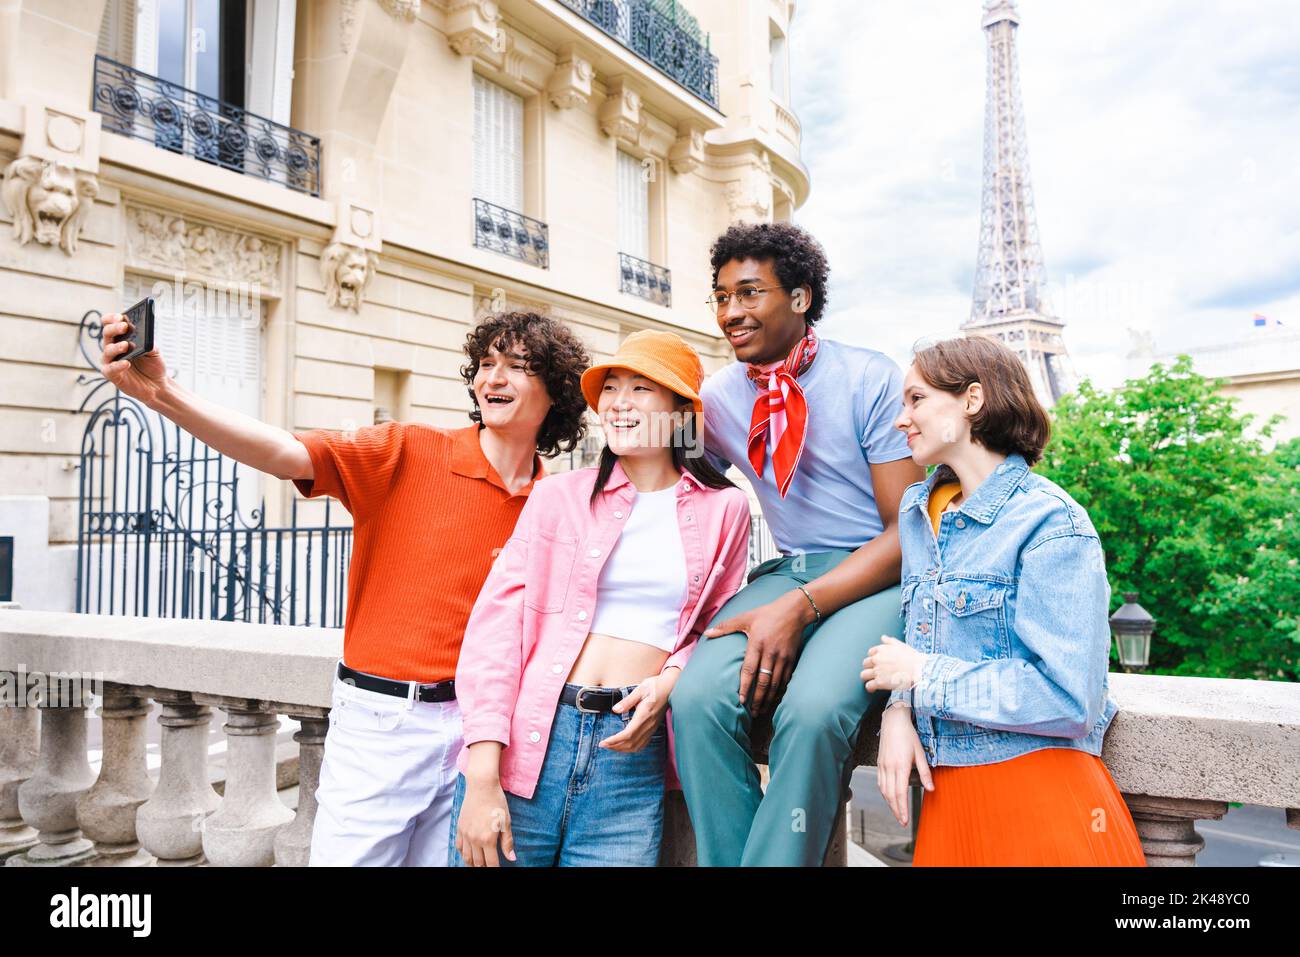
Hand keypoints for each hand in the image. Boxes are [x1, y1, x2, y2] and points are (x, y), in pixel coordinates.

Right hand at [99, 313, 169, 405]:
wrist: (158, 385)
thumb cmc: (153, 366)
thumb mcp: (154, 352)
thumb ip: (149, 343)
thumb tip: (146, 336)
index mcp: (121, 338)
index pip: (110, 324)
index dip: (112, 318)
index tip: (121, 316)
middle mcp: (113, 347)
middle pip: (107, 333)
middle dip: (114, 328)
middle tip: (124, 326)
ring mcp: (111, 361)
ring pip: (107, 350)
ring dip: (116, 347)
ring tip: (126, 345)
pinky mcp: (112, 375)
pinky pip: (111, 369)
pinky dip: (118, 365)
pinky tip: (126, 362)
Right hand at [454, 776, 514, 866]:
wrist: (481, 787)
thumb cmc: (496, 802)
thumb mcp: (506, 822)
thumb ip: (507, 842)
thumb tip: (511, 858)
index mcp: (488, 839)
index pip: (491, 863)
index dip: (495, 869)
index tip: (497, 870)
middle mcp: (474, 839)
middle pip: (478, 862)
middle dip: (483, 868)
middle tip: (488, 867)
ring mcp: (465, 834)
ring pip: (466, 857)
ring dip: (472, 864)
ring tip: (478, 865)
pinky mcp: (459, 828)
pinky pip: (459, 846)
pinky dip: (463, 853)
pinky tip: (467, 854)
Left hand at [600, 670, 677, 751]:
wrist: (671, 687)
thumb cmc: (655, 686)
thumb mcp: (640, 689)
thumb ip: (627, 701)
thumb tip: (615, 710)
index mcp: (644, 715)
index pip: (627, 735)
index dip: (614, 741)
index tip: (603, 743)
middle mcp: (648, 725)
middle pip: (631, 743)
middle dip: (616, 747)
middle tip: (603, 745)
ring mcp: (652, 728)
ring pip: (637, 746)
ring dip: (623, 749)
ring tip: (611, 746)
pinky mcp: (653, 728)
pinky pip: (643, 743)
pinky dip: (632, 748)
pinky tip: (625, 745)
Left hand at [704, 590, 811, 716]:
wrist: (795, 610)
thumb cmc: (767, 614)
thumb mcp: (745, 617)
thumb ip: (726, 627)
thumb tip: (707, 633)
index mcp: (757, 643)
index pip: (750, 669)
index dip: (745, 686)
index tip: (741, 700)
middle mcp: (770, 652)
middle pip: (764, 681)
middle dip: (757, 698)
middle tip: (751, 712)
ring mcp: (782, 657)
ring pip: (776, 683)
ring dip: (769, 698)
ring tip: (761, 710)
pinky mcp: (791, 659)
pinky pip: (786, 679)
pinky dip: (780, 691)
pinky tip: (774, 700)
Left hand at [861, 635, 925, 693]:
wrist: (919, 670)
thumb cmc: (913, 658)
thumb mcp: (901, 645)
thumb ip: (890, 641)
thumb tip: (883, 638)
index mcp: (881, 650)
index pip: (870, 653)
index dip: (874, 658)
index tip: (878, 662)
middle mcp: (877, 659)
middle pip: (865, 664)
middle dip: (870, 668)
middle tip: (875, 672)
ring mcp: (877, 671)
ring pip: (863, 675)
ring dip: (867, 678)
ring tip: (872, 680)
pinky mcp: (880, 682)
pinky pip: (868, 685)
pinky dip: (870, 687)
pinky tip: (873, 689)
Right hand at [876, 706, 933, 825]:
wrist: (893, 721)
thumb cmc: (908, 735)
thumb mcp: (921, 753)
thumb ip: (925, 773)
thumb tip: (931, 789)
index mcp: (900, 766)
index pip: (900, 793)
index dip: (902, 808)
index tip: (905, 820)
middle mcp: (889, 767)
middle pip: (891, 795)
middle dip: (896, 810)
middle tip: (902, 821)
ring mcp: (882, 765)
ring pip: (884, 790)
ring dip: (890, 804)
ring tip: (897, 812)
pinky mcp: (879, 763)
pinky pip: (880, 783)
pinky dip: (884, 793)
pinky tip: (889, 797)